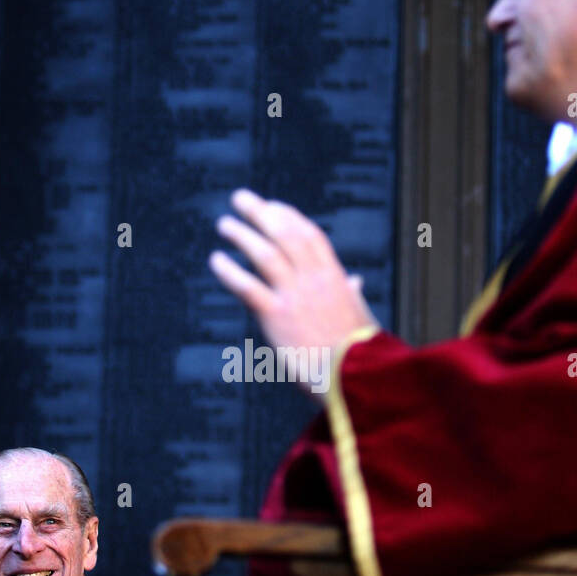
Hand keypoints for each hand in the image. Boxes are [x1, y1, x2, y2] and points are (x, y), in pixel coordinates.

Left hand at [209, 189, 376, 395]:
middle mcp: (314, 280)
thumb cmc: (360, 350)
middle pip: (284, 234)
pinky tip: (216, 260)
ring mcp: (295, 297)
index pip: (309, 235)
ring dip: (242, 235)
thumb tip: (356, 280)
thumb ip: (352, 293)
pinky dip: (230, 271)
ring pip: (264, 254)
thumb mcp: (360, 314)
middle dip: (261, 213)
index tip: (272, 206)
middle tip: (240, 199)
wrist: (354, 377)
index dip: (289, 216)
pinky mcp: (277, 317)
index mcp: (335, 277)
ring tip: (224, 224)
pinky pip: (248, 287)